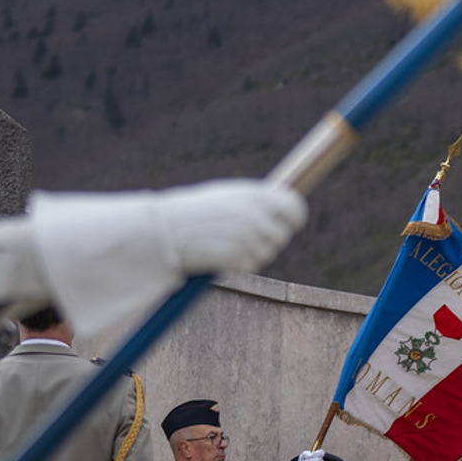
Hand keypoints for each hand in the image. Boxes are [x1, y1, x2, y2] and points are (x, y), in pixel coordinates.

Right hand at [159, 180, 307, 275]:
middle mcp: (256, 216)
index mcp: (255, 195)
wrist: (166, 229)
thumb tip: (285, 205)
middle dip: (270, 239)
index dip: (295, 217)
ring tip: (226, 241)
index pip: (295, 207)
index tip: (291, 223)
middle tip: (247, 236)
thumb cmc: (196, 211)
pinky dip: (239, 263)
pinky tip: (220, 252)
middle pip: (282, 235)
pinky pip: (251, 265)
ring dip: (252, 252)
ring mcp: (249, 239)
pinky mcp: (239, 258)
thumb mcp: (228, 196)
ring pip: (267, 253)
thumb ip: (257, 201)